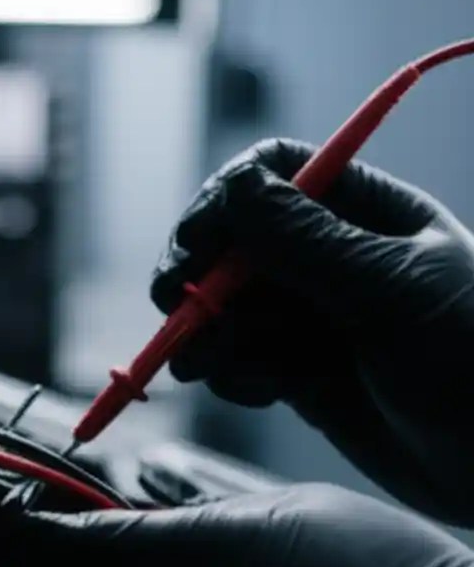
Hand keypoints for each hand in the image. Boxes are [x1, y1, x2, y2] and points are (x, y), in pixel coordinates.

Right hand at [153, 138, 473, 524]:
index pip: (275, 174)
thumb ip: (306, 240)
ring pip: (227, 307)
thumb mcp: (391, 292)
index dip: (225, 200)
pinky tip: (255, 392)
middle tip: (174, 311)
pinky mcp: (301, 375)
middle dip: (200, 276)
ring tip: (204, 366)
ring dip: (205, 333)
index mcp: (367, 214)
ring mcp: (315, 318)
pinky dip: (230, 373)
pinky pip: (240, 359)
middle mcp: (334, 259)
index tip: (196, 246)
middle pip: (234, 242)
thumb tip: (233, 186)